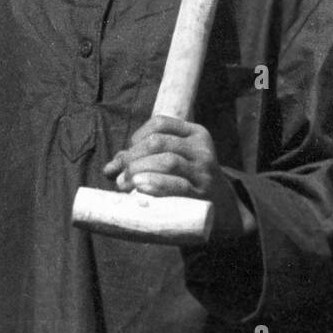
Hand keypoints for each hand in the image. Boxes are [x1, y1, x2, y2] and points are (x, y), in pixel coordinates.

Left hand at [103, 115, 253, 239]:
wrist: (224, 209)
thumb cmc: (189, 181)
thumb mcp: (175, 162)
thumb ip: (143, 160)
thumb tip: (109, 169)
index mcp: (195, 134)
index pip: (160, 123)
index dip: (137, 136)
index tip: (127, 156)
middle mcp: (201, 149)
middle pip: (158, 143)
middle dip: (133, 157)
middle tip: (119, 177)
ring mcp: (204, 171)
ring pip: (167, 161)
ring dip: (139, 171)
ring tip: (124, 184)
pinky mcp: (202, 193)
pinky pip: (177, 185)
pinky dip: (155, 184)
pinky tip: (141, 188)